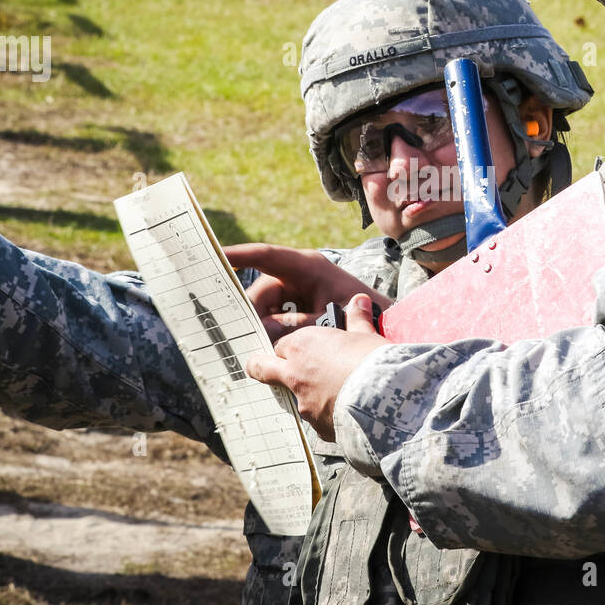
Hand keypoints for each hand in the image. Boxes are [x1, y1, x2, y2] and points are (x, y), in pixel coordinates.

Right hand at [227, 242, 392, 341]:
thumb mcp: (328, 318)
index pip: (265, 255)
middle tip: (250, 338)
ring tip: (265, 348)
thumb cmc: (364, 314)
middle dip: (254, 315)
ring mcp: (298, 290)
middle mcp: (299, 274)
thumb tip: (265, 334)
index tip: (215, 255)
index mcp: (307, 266)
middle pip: (262, 292)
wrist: (388, 325)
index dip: (239, 255)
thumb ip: (296, 325)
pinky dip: (273, 332)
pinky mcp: (299, 307)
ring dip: (264, 327)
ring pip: (267, 308)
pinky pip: (277, 317)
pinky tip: (271, 348)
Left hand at [246, 294, 388, 439]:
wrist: (384, 398)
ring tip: (336, 394)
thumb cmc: (374, 362)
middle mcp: (296, 372)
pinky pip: (317, 418)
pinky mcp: (316, 425)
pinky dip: (329, 415)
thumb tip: (359, 301)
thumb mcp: (367, 335)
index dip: (293, 347)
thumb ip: (358, 319)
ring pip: (294, 396)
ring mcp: (303, 401)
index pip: (283, 344)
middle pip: (262, 368)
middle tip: (264, 366)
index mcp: (304, 345)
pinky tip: (348, 413)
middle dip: (260, 366)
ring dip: (308, 394)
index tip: (305, 349)